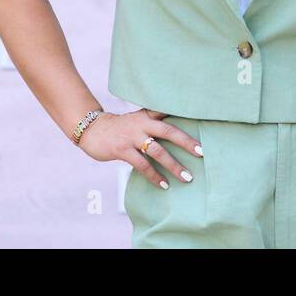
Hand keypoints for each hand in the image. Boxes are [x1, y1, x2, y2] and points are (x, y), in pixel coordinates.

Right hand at [77, 108, 202, 188]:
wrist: (93, 130)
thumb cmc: (120, 128)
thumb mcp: (137, 119)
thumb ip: (154, 122)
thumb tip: (178, 133)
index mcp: (147, 115)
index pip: (168, 111)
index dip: (185, 112)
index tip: (203, 117)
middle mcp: (142, 123)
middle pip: (168, 131)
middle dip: (186, 142)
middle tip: (202, 153)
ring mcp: (132, 136)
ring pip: (157, 151)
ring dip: (173, 165)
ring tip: (186, 177)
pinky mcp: (123, 149)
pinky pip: (142, 164)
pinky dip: (154, 175)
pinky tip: (164, 184)